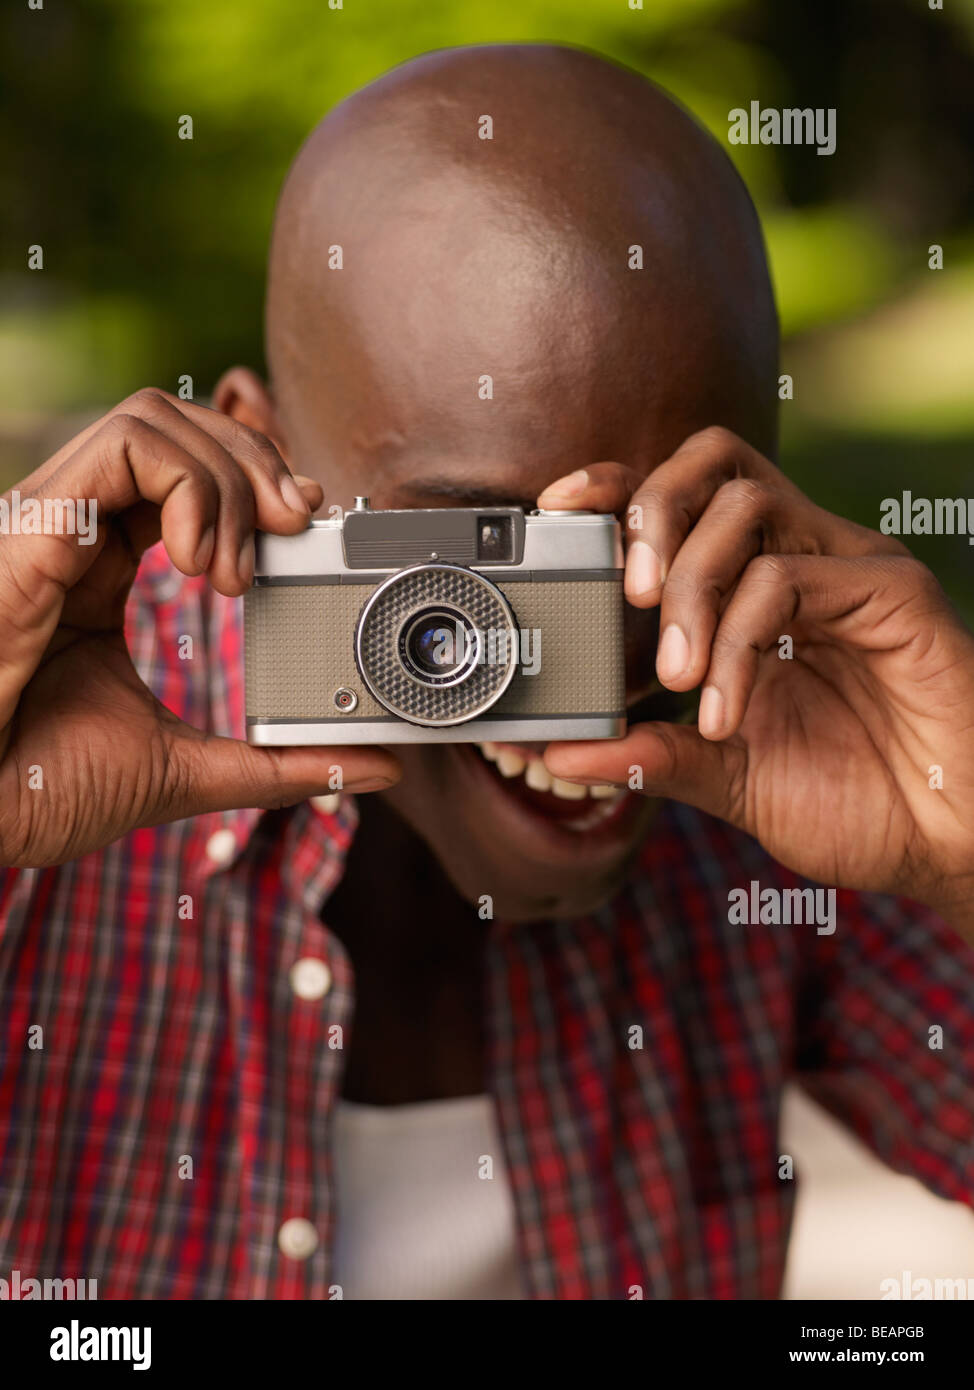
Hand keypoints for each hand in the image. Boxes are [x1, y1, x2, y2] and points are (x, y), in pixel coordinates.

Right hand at [0, 389, 398, 867]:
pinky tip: (200, 560)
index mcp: (98, 569)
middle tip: (299, 521)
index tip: (307, 520)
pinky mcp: (39, 524)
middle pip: (178, 427)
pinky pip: (127, 444)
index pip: (183, 478)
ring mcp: (54, 519)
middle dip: (258, 461)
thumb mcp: (184, 767)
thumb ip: (278, 764)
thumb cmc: (38, 788)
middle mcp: (76, 531)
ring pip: (156, 419)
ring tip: (234, 569)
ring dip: (226, 479)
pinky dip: (190, 484)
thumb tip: (378, 766)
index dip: (253, 479)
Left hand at [538, 428, 973, 923]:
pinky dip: (739, 640)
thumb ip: (651, 755)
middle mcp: (805, 561)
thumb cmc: (855, 803)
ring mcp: (850, 570)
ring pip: (747, 507)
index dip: (621, 486)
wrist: (949, 843)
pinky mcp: (893, 593)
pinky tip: (728, 709)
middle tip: (629, 595)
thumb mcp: (730, 777)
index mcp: (761, 589)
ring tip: (680, 675)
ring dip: (691, 586)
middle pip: (715, 462)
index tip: (558, 509)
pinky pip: (790, 578)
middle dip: (650, 513)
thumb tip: (558, 753)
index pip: (688, 497)